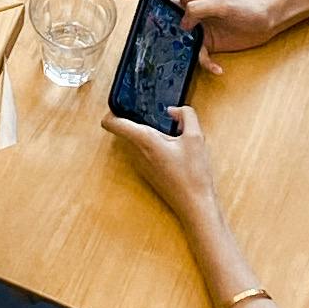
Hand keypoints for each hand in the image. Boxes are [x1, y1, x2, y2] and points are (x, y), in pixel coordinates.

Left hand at [109, 98, 217, 225]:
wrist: (194, 205)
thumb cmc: (193, 173)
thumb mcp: (196, 137)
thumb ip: (186, 114)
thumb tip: (173, 110)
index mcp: (144, 140)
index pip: (113, 123)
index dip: (112, 110)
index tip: (123, 102)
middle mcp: (137, 153)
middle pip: (124, 129)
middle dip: (136, 118)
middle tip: (154, 112)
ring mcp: (140, 164)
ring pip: (135, 140)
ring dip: (147, 132)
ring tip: (169, 130)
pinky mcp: (147, 173)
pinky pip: (143, 152)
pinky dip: (152, 144)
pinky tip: (172, 147)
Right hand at [130, 0, 275, 65]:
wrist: (268, 20)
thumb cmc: (247, 6)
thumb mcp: (223, 3)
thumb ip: (199, 9)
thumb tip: (182, 23)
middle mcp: (193, 10)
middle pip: (165, 14)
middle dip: (155, 25)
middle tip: (148, 38)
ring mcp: (200, 27)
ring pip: (179, 40)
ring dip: (180, 51)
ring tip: (183, 59)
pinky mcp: (210, 43)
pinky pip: (200, 56)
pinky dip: (207, 65)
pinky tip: (218, 69)